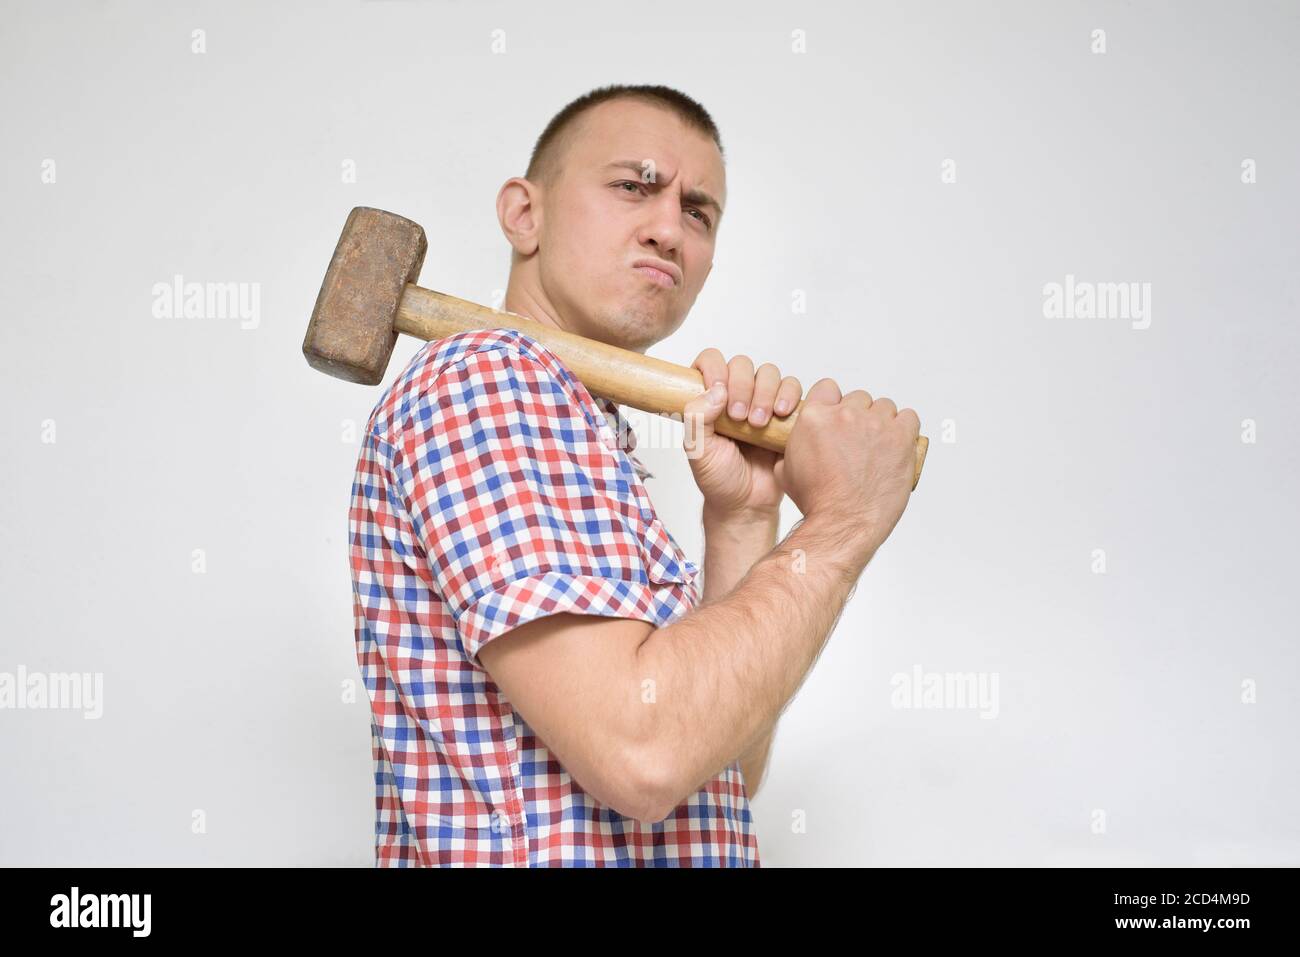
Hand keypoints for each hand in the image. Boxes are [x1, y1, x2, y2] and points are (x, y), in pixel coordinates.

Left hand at [682, 349, 803, 521]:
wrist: (747, 504)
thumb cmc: (719, 478)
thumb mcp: (698, 451)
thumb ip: (697, 419)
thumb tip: (716, 390)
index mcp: (707, 398)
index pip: (710, 361)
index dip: (714, 367)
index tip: (717, 389)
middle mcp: (734, 395)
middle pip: (742, 364)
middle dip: (742, 386)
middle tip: (740, 417)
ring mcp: (761, 402)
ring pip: (769, 373)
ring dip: (765, 392)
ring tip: (759, 423)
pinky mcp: (785, 413)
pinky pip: (792, 388)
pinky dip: (789, 395)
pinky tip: (781, 414)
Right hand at [776, 385, 920, 563]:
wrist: (843, 523)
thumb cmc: (818, 503)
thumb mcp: (786, 471)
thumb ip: (792, 448)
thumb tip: (797, 444)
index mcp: (814, 418)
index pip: (827, 388)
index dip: (834, 402)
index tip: (838, 416)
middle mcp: (844, 414)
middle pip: (858, 398)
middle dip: (859, 417)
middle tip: (859, 441)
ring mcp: (874, 424)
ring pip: (884, 407)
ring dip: (882, 423)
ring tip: (879, 447)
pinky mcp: (900, 437)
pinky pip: (909, 417)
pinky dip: (905, 428)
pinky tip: (898, 445)